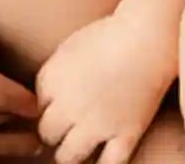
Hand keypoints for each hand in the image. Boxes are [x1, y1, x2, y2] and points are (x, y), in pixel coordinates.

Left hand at [36, 15, 175, 163]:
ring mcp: (96, 123)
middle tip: (62, 132)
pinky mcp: (125, 133)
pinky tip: (101, 161)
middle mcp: (68, 106)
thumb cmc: (110, 34)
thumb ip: (54, 75)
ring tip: (75, 152)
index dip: (47, 109)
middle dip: (53, 133)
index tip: (56, 109)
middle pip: (47, 134)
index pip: (36, 108)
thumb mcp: (69, 48)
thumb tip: (48, 99)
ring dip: (69, 155)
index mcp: (52, 80)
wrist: (148, 36)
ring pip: (68, 157)